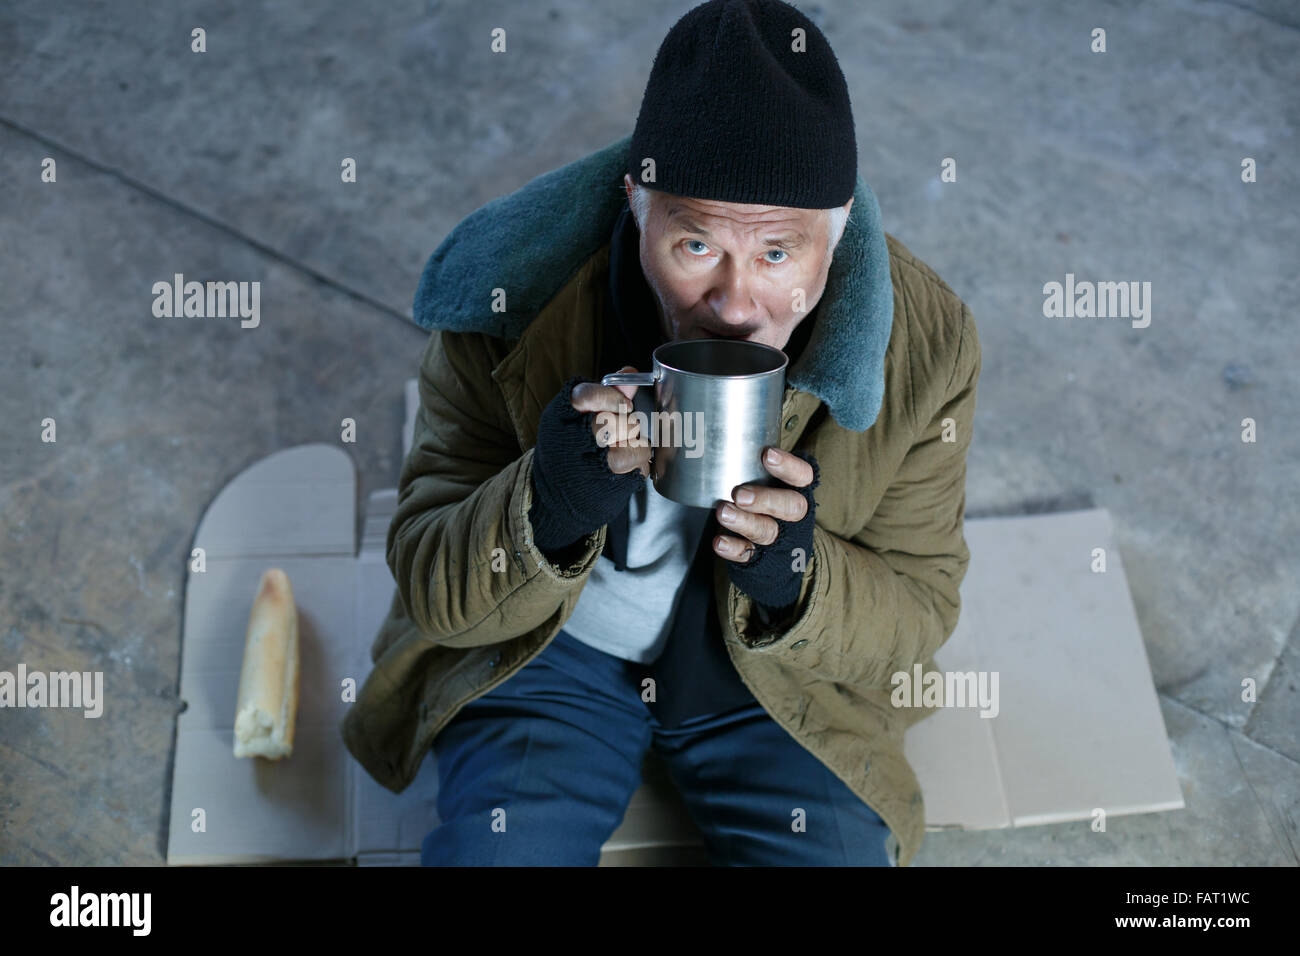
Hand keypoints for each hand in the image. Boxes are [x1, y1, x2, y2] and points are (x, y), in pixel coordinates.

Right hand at [527, 371, 649, 554]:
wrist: (554, 494)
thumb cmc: (568, 448)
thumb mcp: (577, 417)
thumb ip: (606, 394)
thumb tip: (630, 372)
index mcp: (562, 416)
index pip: (587, 396)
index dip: (611, 397)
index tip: (624, 404)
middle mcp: (572, 440)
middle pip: (616, 420)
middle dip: (626, 423)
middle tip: (620, 431)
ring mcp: (589, 465)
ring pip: (633, 444)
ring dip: (636, 444)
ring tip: (623, 448)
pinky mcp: (607, 484)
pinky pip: (639, 465)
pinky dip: (639, 463)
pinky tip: (626, 465)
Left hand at [714, 448, 820, 612]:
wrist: (775, 550)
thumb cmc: (764, 499)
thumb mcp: (764, 479)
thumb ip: (748, 461)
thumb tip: (703, 430)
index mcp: (796, 489)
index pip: (802, 475)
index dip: (788, 466)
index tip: (767, 455)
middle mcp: (792, 514)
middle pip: (791, 506)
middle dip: (766, 499)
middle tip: (740, 494)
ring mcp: (778, 537)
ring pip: (767, 531)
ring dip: (745, 522)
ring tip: (723, 512)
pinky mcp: (761, 557)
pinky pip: (748, 554)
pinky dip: (733, 548)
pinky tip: (719, 541)